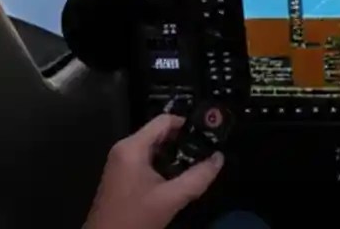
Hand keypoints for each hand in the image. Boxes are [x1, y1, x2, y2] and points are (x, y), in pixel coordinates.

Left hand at [83, 114, 224, 228]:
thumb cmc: (134, 218)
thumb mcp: (171, 198)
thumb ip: (198, 177)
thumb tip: (219, 158)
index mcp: (132, 148)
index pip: (164, 120)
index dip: (188, 123)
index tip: (208, 133)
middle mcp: (124, 150)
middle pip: (159, 133)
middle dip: (183, 141)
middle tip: (206, 150)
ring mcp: (121, 163)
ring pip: (154, 148)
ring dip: (175, 154)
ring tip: (196, 164)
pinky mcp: (122, 176)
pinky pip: (147, 160)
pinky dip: (163, 164)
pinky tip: (178, 177)